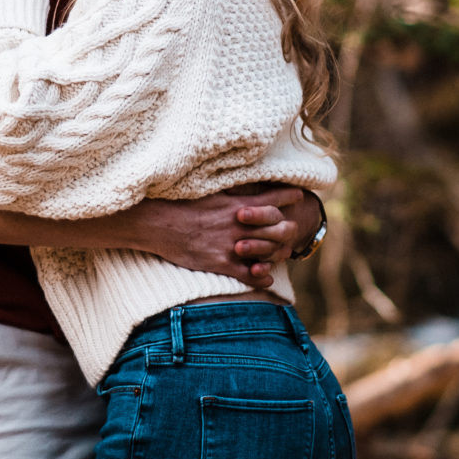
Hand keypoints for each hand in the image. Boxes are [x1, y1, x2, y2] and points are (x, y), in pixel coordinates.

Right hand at [123, 189, 308, 288]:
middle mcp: (238, 225)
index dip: (288, 196)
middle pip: (276, 228)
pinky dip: (261, 277)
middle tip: (294, 227)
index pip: (272, 199)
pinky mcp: (221, 263)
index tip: (299, 194)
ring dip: (278, 252)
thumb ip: (230, 190)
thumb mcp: (209, 191)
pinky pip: (248, 274)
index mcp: (237, 205)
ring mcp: (231, 246)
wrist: (159, 224)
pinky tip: (267, 277)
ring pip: (266, 252)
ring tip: (285, 251)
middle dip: (288, 228)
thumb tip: (243, 180)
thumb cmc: (181, 204)